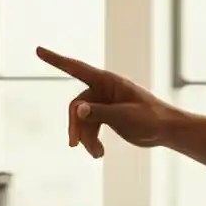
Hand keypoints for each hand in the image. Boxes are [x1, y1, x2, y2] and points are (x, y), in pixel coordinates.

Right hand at [35, 47, 179, 158]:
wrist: (167, 130)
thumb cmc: (151, 118)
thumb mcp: (125, 117)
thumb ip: (100, 113)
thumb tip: (77, 110)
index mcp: (108, 82)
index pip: (76, 68)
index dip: (56, 60)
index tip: (38, 50)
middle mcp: (104, 89)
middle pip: (77, 105)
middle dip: (76, 125)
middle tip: (74, 145)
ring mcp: (105, 103)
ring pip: (82, 119)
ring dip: (86, 137)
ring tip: (97, 154)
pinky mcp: (107, 115)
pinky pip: (90, 126)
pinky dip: (92, 140)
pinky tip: (99, 153)